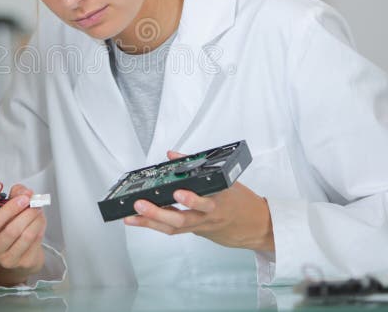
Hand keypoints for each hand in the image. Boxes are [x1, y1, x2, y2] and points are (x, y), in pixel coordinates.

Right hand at [0, 184, 46, 286]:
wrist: (15, 257)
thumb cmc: (8, 230)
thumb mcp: (6, 211)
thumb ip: (14, 196)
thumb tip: (25, 192)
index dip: (11, 208)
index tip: (24, 198)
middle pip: (11, 230)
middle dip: (27, 213)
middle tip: (35, 203)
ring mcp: (8, 260)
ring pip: (26, 237)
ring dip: (36, 220)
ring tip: (39, 211)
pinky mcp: (24, 264)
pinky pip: (36, 242)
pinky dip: (41, 229)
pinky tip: (40, 222)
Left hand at [123, 151, 273, 252]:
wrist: (255, 226)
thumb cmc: (240, 200)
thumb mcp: (225, 178)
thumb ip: (196, 165)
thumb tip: (173, 154)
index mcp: (220, 199)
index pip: (206, 200)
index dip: (192, 199)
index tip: (178, 191)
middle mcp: (210, 216)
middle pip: (184, 219)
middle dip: (160, 213)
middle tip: (141, 204)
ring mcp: (202, 226)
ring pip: (175, 227)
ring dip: (151, 221)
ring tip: (131, 216)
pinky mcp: (196, 231)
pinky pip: (174, 230)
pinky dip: (156, 225)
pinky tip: (139, 220)